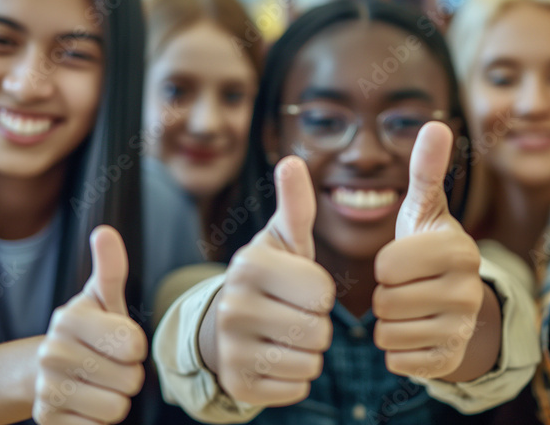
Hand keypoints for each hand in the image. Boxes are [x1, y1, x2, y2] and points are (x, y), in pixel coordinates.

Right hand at [34, 226, 145, 424]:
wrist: (47, 370)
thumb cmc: (90, 330)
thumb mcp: (103, 299)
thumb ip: (110, 269)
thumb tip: (105, 232)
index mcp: (69, 319)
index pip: (134, 344)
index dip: (136, 347)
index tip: (122, 342)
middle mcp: (52, 353)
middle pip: (130, 379)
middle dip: (129, 375)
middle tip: (111, 366)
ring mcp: (47, 389)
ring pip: (117, 408)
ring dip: (117, 399)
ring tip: (100, 384)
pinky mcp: (48, 420)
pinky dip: (99, 420)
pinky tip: (86, 403)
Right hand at [213, 156, 334, 405]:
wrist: (227, 323)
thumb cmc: (272, 276)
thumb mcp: (285, 240)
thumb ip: (296, 205)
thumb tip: (292, 161)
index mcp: (249, 266)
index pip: (322, 292)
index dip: (321, 292)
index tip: (300, 287)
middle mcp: (233, 307)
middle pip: (318, 330)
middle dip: (317, 324)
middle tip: (294, 313)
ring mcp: (230, 349)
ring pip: (310, 362)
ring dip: (308, 351)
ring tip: (286, 335)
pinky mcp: (237, 385)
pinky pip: (296, 389)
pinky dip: (295, 378)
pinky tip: (275, 358)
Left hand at [373, 122, 483, 378]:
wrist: (460, 308)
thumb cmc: (430, 251)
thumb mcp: (425, 210)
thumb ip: (426, 171)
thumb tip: (434, 123)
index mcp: (459, 250)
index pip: (387, 266)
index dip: (384, 264)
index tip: (403, 261)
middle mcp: (468, 290)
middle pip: (385, 301)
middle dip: (385, 295)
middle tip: (407, 288)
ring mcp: (462, 329)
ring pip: (387, 332)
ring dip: (388, 323)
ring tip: (410, 309)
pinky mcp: (449, 361)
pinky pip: (396, 360)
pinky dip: (396, 350)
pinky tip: (415, 335)